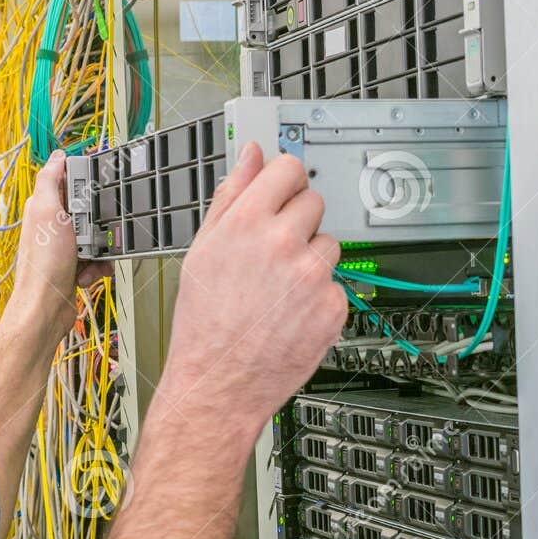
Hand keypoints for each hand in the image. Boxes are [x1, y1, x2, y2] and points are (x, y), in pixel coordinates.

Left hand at [13, 151, 112, 340]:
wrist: (47, 307)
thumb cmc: (44, 264)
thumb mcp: (46, 210)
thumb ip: (50, 179)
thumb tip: (57, 155)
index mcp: (44, 207)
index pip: (69, 183)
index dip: (86, 184)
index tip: (97, 188)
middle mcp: (53, 226)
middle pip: (90, 211)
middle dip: (99, 222)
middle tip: (92, 231)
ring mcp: (65, 248)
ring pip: (98, 236)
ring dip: (101, 249)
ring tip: (90, 258)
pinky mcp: (75, 266)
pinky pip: (99, 259)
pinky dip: (100, 267)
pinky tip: (89, 274)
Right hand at [158, 143, 345, 451]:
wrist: (219, 384)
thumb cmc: (204, 323)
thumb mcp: (203, 251)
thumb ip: (231, 195)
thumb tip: (249, 154)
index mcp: (246, 223)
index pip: (288, 168)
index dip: (285, 180)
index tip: (282, 192)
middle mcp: (282, 244)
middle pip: (314, 202)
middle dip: (298, 222)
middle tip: (274, 254)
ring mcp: (311, 277)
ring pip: (328, 245)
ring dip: (311, 261)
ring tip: (278, 290)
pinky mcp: (332, 307)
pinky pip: (335, 285)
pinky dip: (319, 297)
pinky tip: (290, 314)